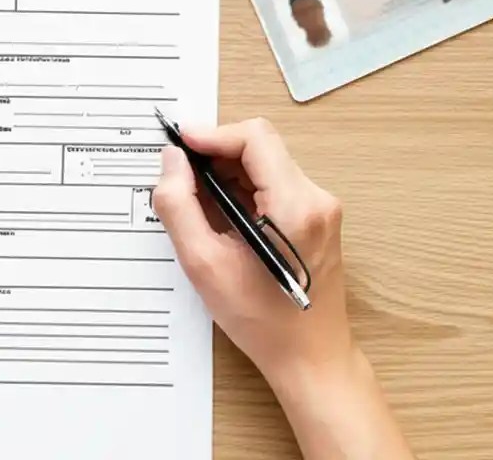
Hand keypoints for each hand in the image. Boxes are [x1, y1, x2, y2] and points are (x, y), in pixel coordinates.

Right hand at [153, 118, 413, 458]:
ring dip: (228, 173)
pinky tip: (222, 217)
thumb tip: (171, 162)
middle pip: (260, 147)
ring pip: (266, 164)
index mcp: (294, 206)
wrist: (310, 357)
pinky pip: (275, 184)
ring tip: (198, 202)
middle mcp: (316, 199)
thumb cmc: (263, 321)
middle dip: (215, 153)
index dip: (211, 134)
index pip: (254, 138)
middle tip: (180, 174)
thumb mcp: (204, 264)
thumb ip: (180, 206)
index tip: (180, 144)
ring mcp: (320, 208)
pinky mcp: (316, 218)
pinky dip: (243, 189)